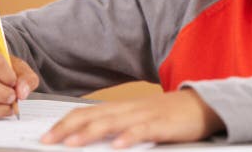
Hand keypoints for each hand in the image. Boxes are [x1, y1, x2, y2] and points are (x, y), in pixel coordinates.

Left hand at [40, 89, 224, 147]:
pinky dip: (129, 137)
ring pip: (113, 122)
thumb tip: (94, 140)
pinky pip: (143, 130)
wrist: (205, 104)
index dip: (65, 123)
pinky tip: (117, 145)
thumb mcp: (141, 119)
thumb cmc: (173, 115)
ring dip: (90, 133)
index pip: (87, 112)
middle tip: (48, 140)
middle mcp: (130, 109)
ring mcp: (146, 115)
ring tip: (72, 143)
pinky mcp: (163, 124)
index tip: (47, 135)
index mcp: (123, 107)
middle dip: (68, 128)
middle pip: (93, 116)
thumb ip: (119, 127)